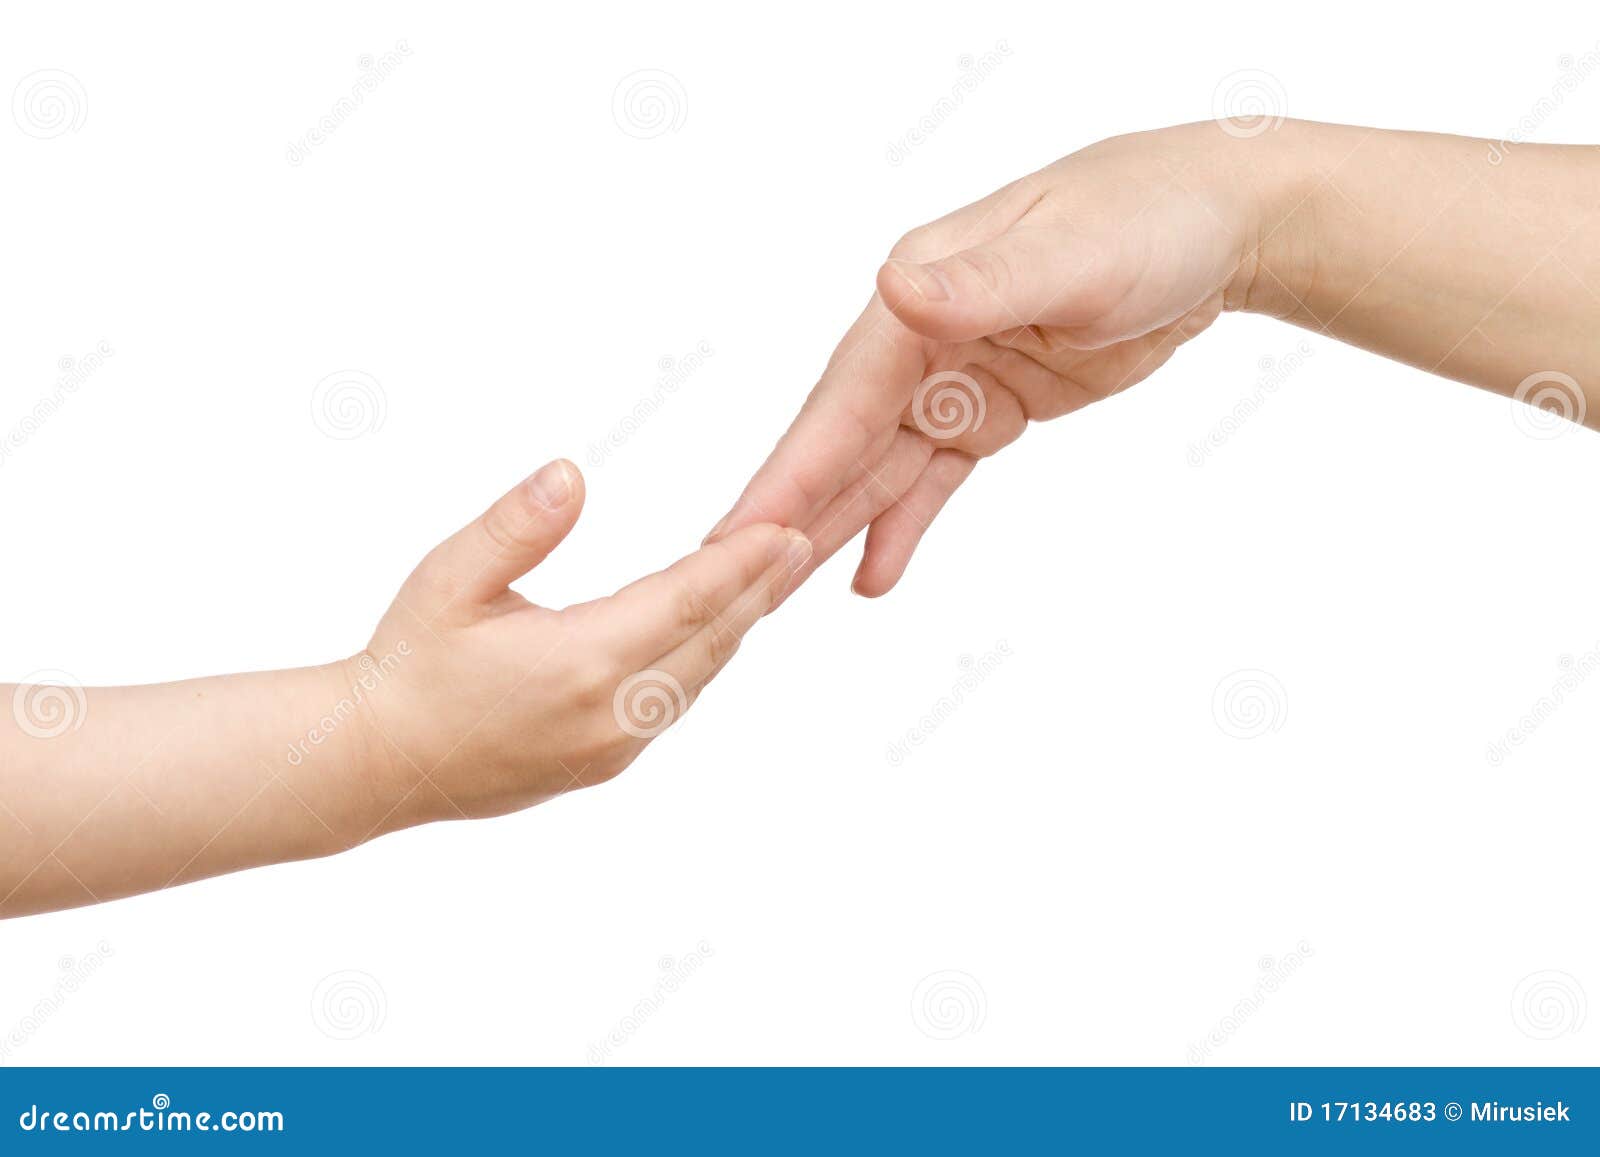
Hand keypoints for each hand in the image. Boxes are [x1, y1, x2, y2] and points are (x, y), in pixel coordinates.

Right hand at [355, 459, 809, 826]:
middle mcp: (611, 713)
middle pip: (711, 641)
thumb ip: (516, 527)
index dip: (742, 562)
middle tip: (801, 544)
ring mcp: (611, 748)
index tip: (785, 530)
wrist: (375, 763)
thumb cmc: (406, 663)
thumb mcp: (448, 580)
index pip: (688, 599)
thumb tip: (571, 472)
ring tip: (769, 580)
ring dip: (736, 626)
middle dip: (758, 589)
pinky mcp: (603, 764)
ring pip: (698, 678)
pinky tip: (712, 632)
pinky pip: (672, 706)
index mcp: (581, 662)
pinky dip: (702, 661)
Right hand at [709, 122, 1296, 594]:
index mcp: (919, 292)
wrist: (1216, 222)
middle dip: (787, 516)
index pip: (841, 401)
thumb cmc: (1147, 218)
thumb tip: (894, 292)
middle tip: (724, 591)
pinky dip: (901, 524)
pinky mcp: (990, 407)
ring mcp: (952, 374)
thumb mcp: (1074, 253)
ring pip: (877, 469)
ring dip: (832, 531)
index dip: (789, 475)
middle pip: (842, 443)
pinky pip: (931, 477)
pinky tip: (871, 576)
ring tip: (776, 601)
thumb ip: (983, 283)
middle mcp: (918, 335)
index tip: (734, 538)